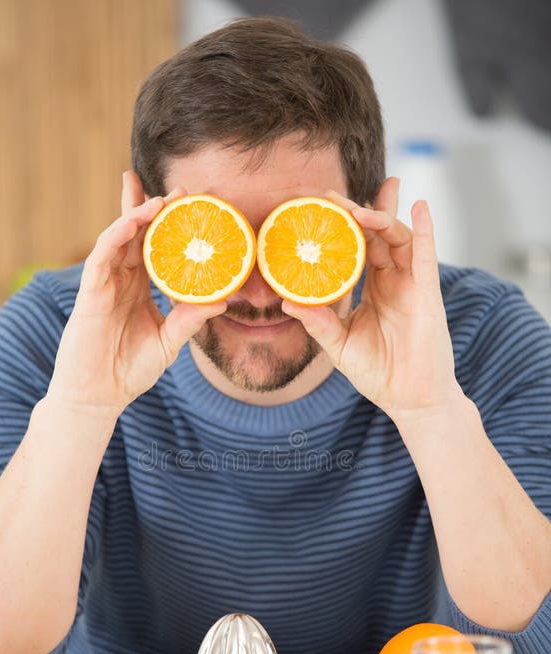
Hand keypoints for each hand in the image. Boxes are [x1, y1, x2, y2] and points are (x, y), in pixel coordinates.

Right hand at [47, 171, 226, 418]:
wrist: (99, 396)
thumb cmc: (129, 370)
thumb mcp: (169, 342)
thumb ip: (190, 320)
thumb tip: (224, 300)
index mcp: (139, 286)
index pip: (155, 246)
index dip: (172, 225)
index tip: (196, 207)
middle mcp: (121, 279)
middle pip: (136, 232)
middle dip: (153, 206)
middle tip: (179, 186)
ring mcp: (104, 283)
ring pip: (119, 237)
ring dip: (137, 214)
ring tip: (159, 197)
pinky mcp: (90, 293)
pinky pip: (102, 257)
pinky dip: (116, 236)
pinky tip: (132, 221)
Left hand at [281, 178, 462, 422]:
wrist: (408, 399)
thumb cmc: (378, 373)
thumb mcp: (339, 345)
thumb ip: (318, 322)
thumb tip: (285, 302)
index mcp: (374, 289)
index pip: (357, 248)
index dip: (342, 227)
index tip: (319, 208)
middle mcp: (393, 281)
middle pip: (378, 235)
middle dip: (360, 210)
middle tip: (333, 193)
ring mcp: (412, 285)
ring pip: (398, 239)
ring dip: (380, 218)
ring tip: (359, 208)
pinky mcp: (428, 294)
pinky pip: (426, 256)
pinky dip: (425, 230)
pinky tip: (420, 207)